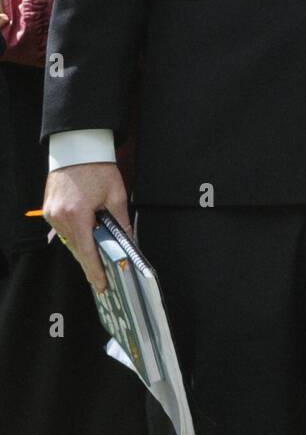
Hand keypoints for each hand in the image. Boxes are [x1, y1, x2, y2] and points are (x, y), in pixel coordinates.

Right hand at [42, 163, 130, 293]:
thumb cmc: (98, 169)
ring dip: (83, 249)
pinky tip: (86, 240)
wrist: (78, 149)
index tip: (102, 285)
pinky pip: (63, 230)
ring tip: (97, 261)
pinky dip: (75, 236)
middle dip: (90, 264)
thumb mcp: (116, 196)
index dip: (95, 271)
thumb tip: (129, 243)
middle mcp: (60, 217)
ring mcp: (51, 214)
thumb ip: (121, 222)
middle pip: (77, 249)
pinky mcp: (48, 210)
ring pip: (69, 241)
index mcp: (78, 215)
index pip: (87, 252)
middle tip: (102, 279)